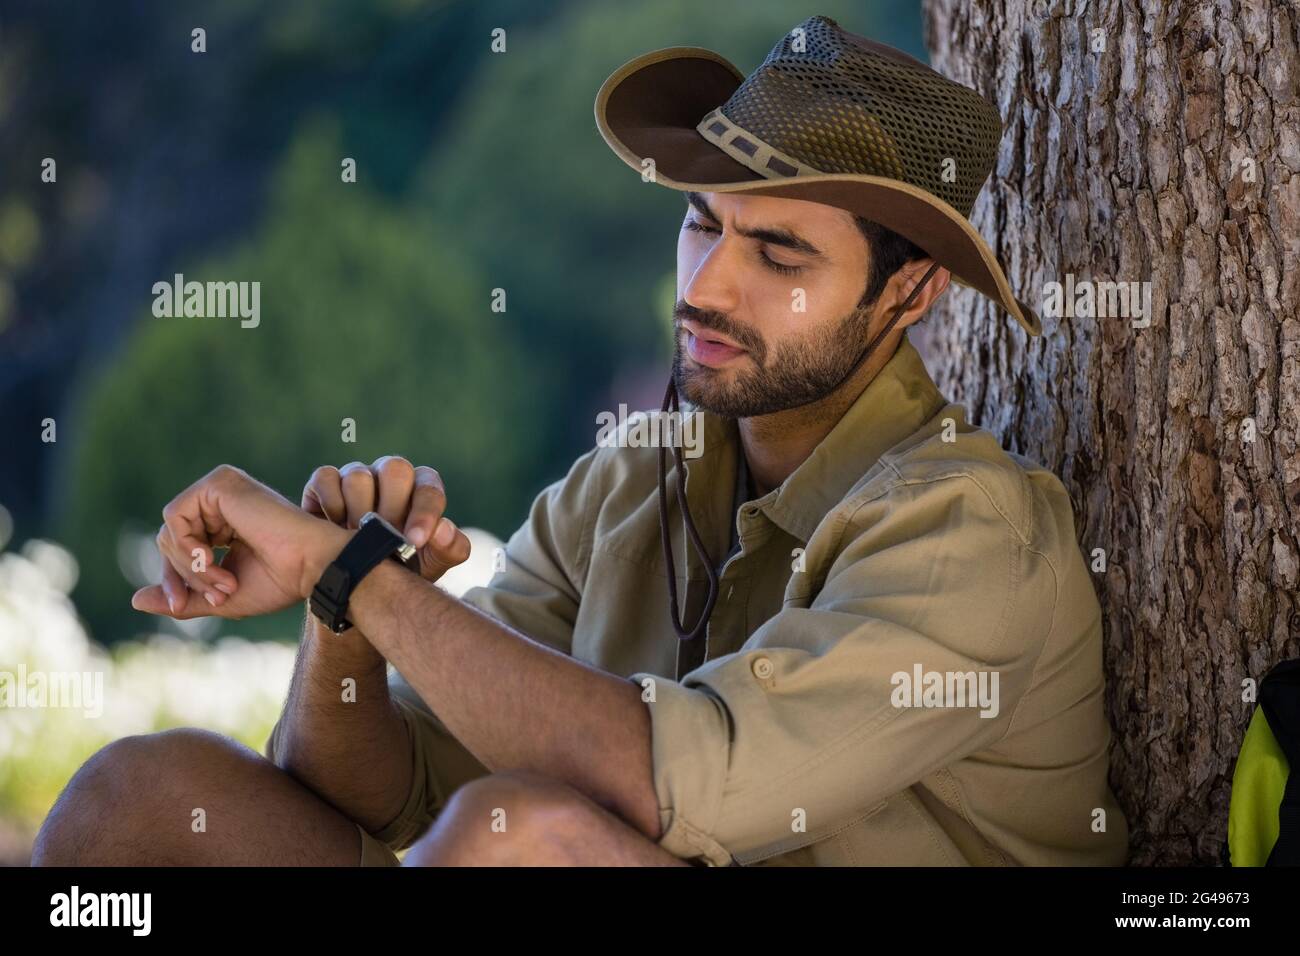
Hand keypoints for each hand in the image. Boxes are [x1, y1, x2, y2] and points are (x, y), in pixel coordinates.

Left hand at [130, 465, 348, 619]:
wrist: (313, 566)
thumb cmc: (281, 581)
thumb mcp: (222, 596)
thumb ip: (183, 597)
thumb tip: (135, 601)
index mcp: (226, 521)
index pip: (179, 547)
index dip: (175, 579)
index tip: (181, 605)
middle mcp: (221, 500)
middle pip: (170, 539)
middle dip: (184, 577)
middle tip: (218, 598)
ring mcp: (220, 488)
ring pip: (170, 532)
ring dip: (191, 569)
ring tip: (225, 584)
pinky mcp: (219, 484)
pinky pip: (175, 518)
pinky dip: (187, 549)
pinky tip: (214, 560)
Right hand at [301, 456, 471, 583]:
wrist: (358, 575)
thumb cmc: (402, 564)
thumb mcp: (431, 564)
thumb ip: (449, 549)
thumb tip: (444, 529)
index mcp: (421, 489)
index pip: (429, 489)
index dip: (424, 513)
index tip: (415, 542)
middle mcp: (390, 477)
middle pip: (395, 469)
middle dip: (391, 507)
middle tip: (385, 538)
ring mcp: (358, 475)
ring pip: (358, 476)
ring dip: (358, 510)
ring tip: (357, 539)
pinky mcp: (326, 481)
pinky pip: (326, 477)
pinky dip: (330, 503)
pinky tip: (333, 528)